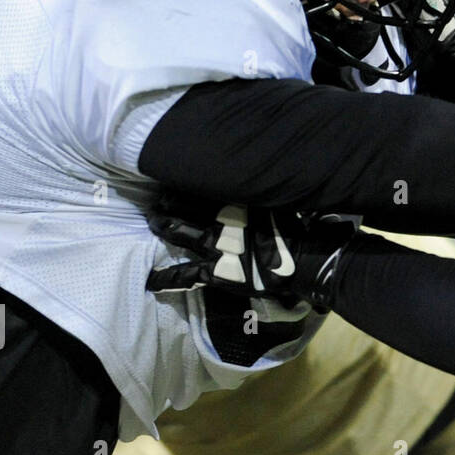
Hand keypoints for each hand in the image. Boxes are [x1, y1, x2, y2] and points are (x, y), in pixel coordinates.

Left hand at [144, 193, 356, 313]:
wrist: (305, 259)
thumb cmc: (299, 228)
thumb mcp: (281, 200)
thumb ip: (265, 191)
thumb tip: (267, 174)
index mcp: (238, 200)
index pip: (205, 187)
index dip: (188, 182)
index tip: (177, 174)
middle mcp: (222, 219)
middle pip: (187, 205)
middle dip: (171, 201)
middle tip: (159, 196)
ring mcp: (216, 246)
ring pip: (181, 232)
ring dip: (164, 224)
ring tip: (152, 219)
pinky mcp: (215, 272)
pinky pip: (186, 274)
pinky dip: (167, 277)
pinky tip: (150, 280)